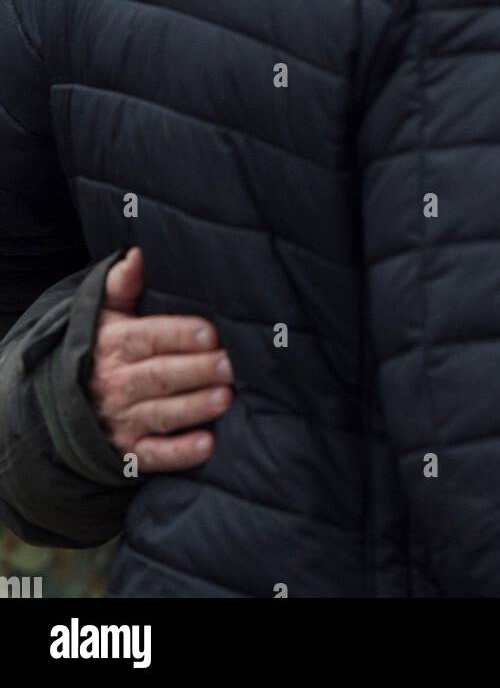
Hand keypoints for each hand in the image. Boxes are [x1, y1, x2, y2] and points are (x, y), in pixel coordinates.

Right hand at [88, 247, 233, 473]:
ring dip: (193, 407)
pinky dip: (179, 453)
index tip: (210, 333)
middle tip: (230, 365)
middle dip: (196, 370)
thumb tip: (137, 253)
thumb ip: (122, 283)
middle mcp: (116, 383)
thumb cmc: (99, 348)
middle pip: (159, 375)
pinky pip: (153, 455)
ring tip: (225, 398)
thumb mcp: (103, 313)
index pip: (149, 338)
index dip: (179, 335)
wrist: (60, 403)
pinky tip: (207, 445)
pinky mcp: (128, 452)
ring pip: (160, 413)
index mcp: (114, 345)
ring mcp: (122, 419)